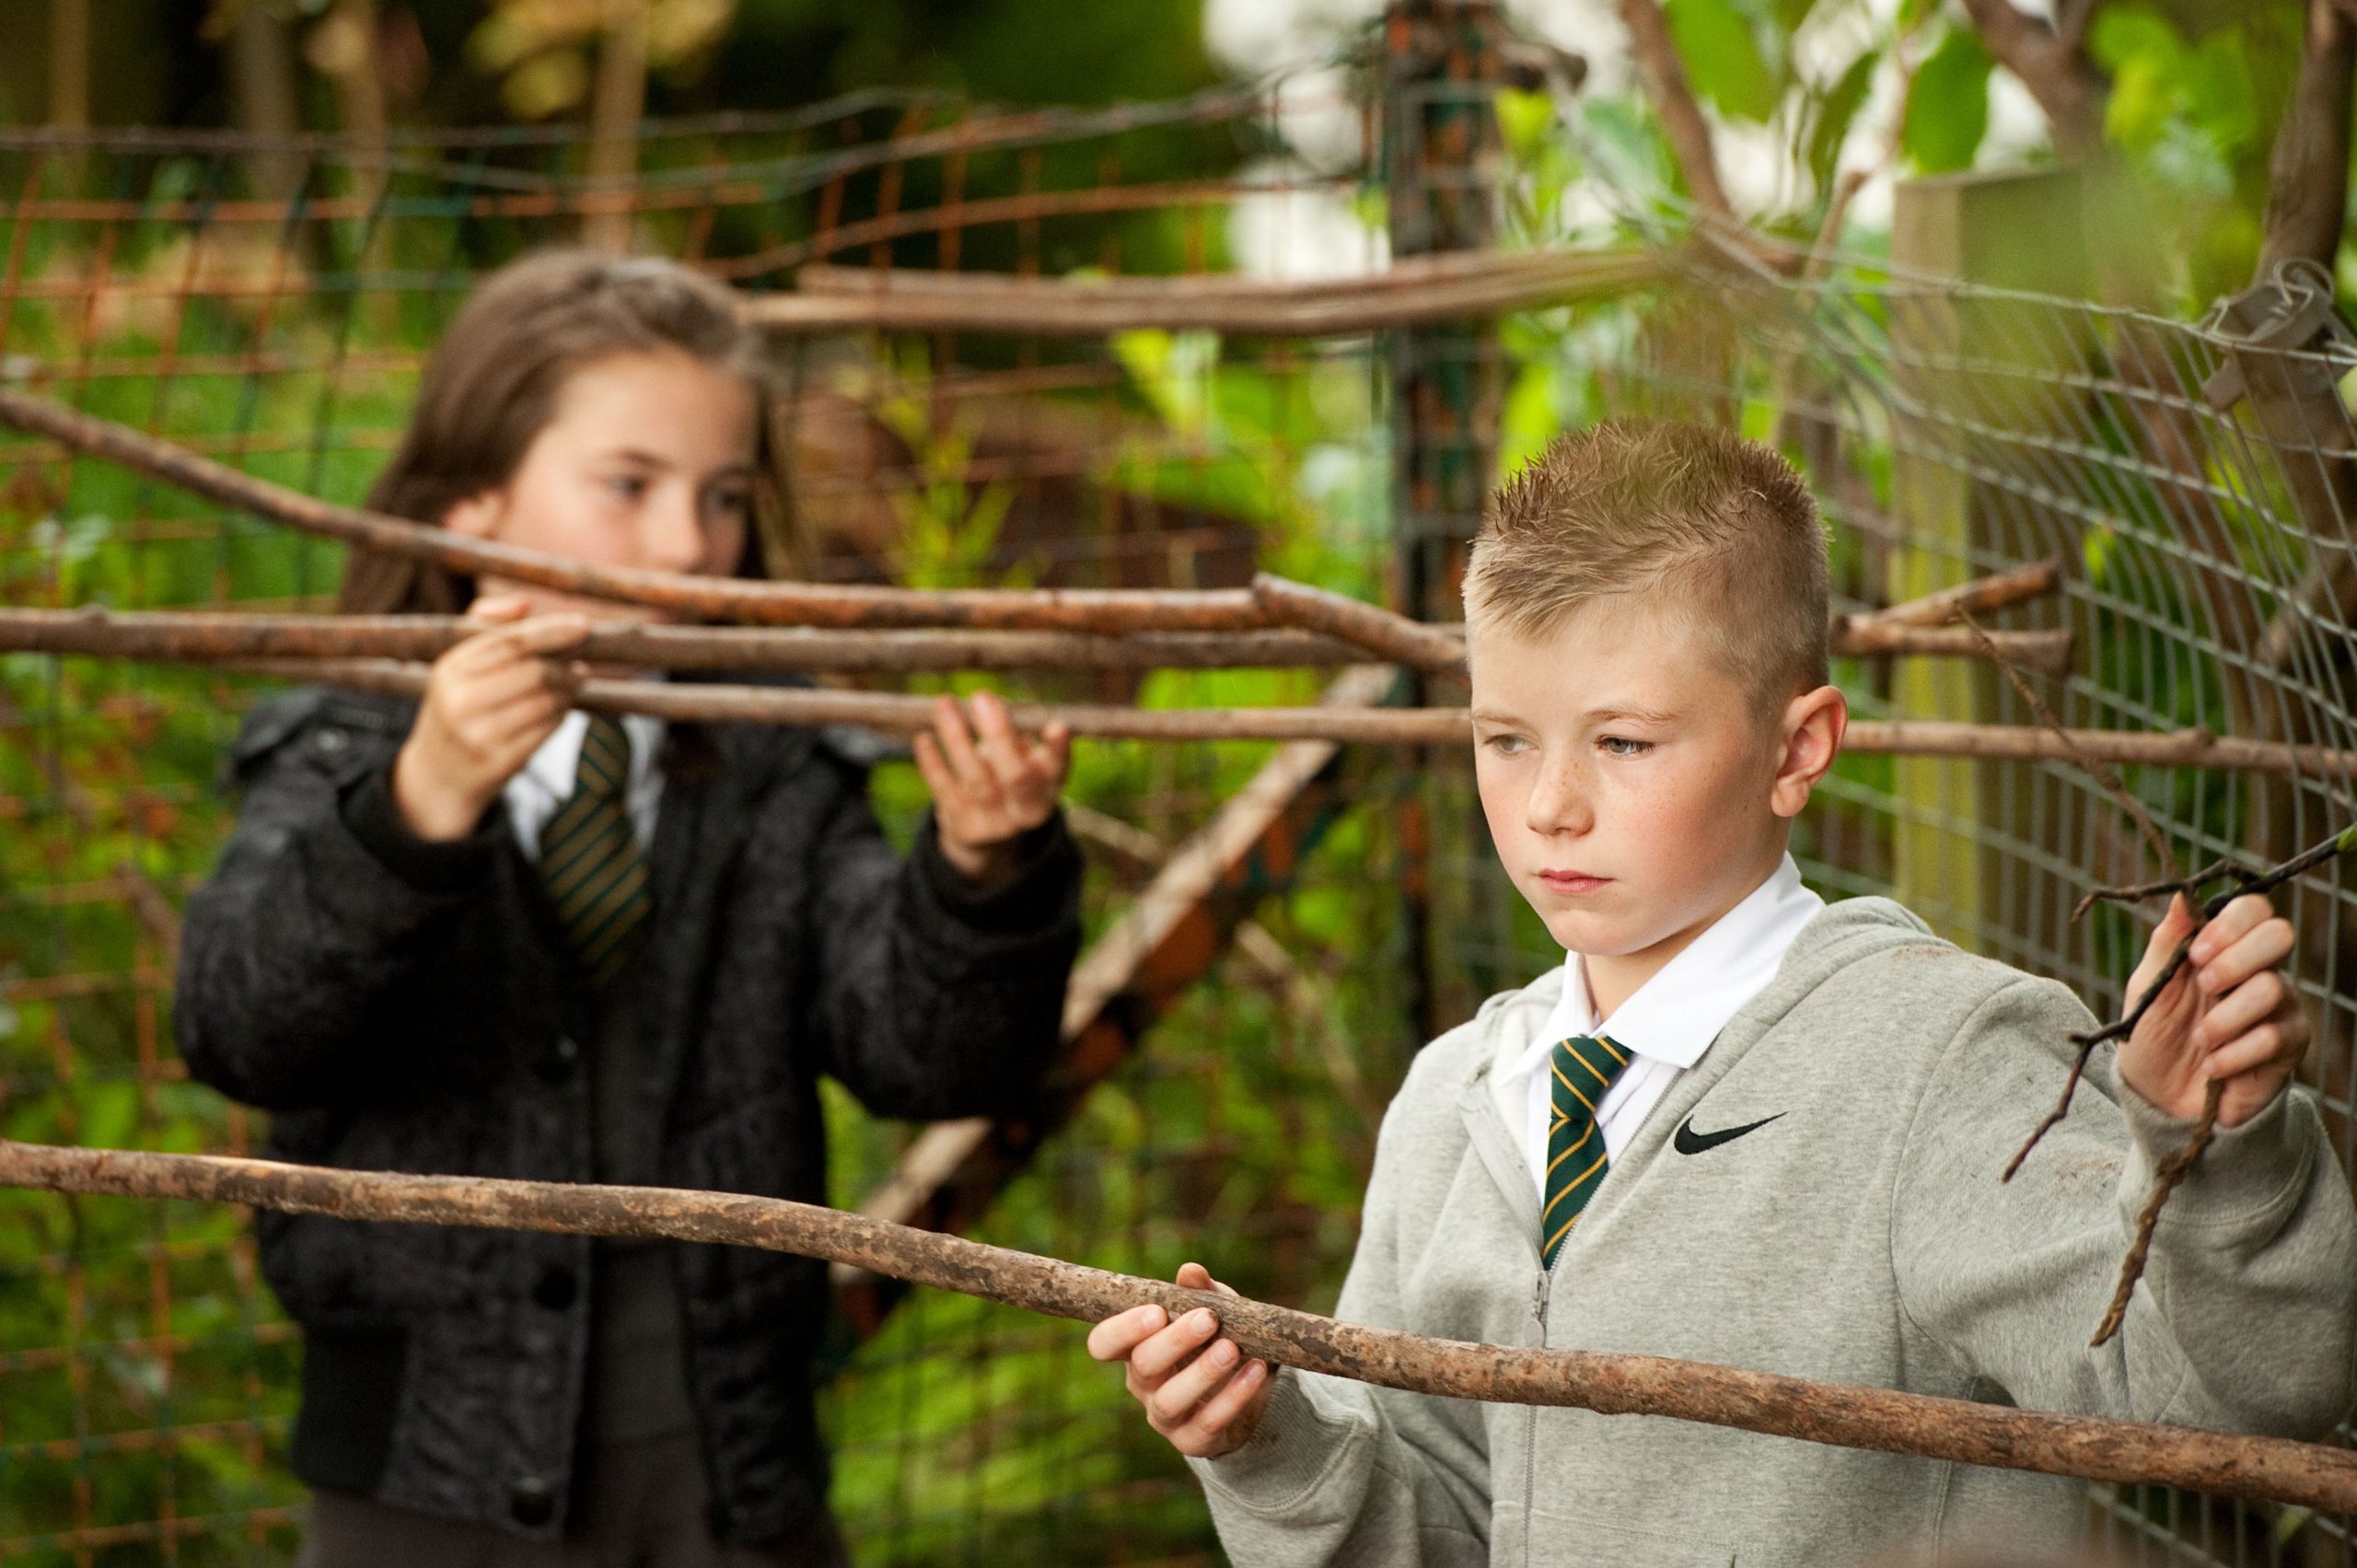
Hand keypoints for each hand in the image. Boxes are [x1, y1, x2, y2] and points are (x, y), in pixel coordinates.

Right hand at [391, 596, 588, 841]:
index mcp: (450, 670)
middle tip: (580, 666)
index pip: (509, 641)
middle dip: (565, 666)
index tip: (583, 625)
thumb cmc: (457, 708)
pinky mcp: (500, 761)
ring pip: (547, 701)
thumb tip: (523, 602)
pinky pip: (548, 728)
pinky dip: (562, 715)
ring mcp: (479, 735)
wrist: (436, 776)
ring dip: (568, 692)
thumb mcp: (458, 667)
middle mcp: (460, 701)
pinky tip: (558, 710)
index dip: (550, 631)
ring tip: (570, 686)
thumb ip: (487, 626)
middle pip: (536, 671)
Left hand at [912, 690, 1070, 884]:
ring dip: (957, 738)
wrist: (991, 834)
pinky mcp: (965, 827)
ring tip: (944, 702)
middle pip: (1016, 776)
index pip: (1058, 766)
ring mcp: (997, 823)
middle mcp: (1028, 810)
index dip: (1058, 749)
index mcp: (1049, 786)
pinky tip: (924, 737)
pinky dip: (933, 763)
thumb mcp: (1026, 761)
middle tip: (982, 696)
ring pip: (976, 779)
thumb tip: (989, 704)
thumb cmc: (1008, 777)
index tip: (1057, 726)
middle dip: (999, 735)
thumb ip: (1016, 736)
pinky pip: (946, 791)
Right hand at [1085, 1262, 1273, 1458]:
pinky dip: (1234, 1396)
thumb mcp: (1214, 1310)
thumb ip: (1201, 1292)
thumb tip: (1190, 1272)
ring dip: (1202, 1372)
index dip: (1123, 1329)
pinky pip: (1208, 1423)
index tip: (1157, 1311)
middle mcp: (1143, 1385)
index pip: (1103, 1344)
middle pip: (1143, 1366)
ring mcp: (1165, 1417)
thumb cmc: (1218, 1340)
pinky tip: (1256, 1370)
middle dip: (1175, 1340)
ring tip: (1231, 1349)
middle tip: (1208, 1319)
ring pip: (1170, 1399)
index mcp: (1136, 1348)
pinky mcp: (1192, 1440)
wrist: (1250, 1393)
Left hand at [2116, 892, 2308, 1127]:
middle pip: (2279, 935)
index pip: (2254, 909)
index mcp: (2224, 948)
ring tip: (2199, 1040)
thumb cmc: (2153, 1035)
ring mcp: (2280, 1006)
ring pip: (2272, 988)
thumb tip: (2180, 892)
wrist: (2161, 1097)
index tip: (2197, 952)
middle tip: (2204, 987)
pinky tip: (2212, 1067)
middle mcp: (2259, 970)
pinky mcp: (2290, 1045)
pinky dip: (2231, 1054)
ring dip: (2222, 1018)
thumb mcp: (2149, 986)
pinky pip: (2273, 1036)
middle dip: (2235, 960)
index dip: (2230, 923)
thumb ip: (2168, 942)